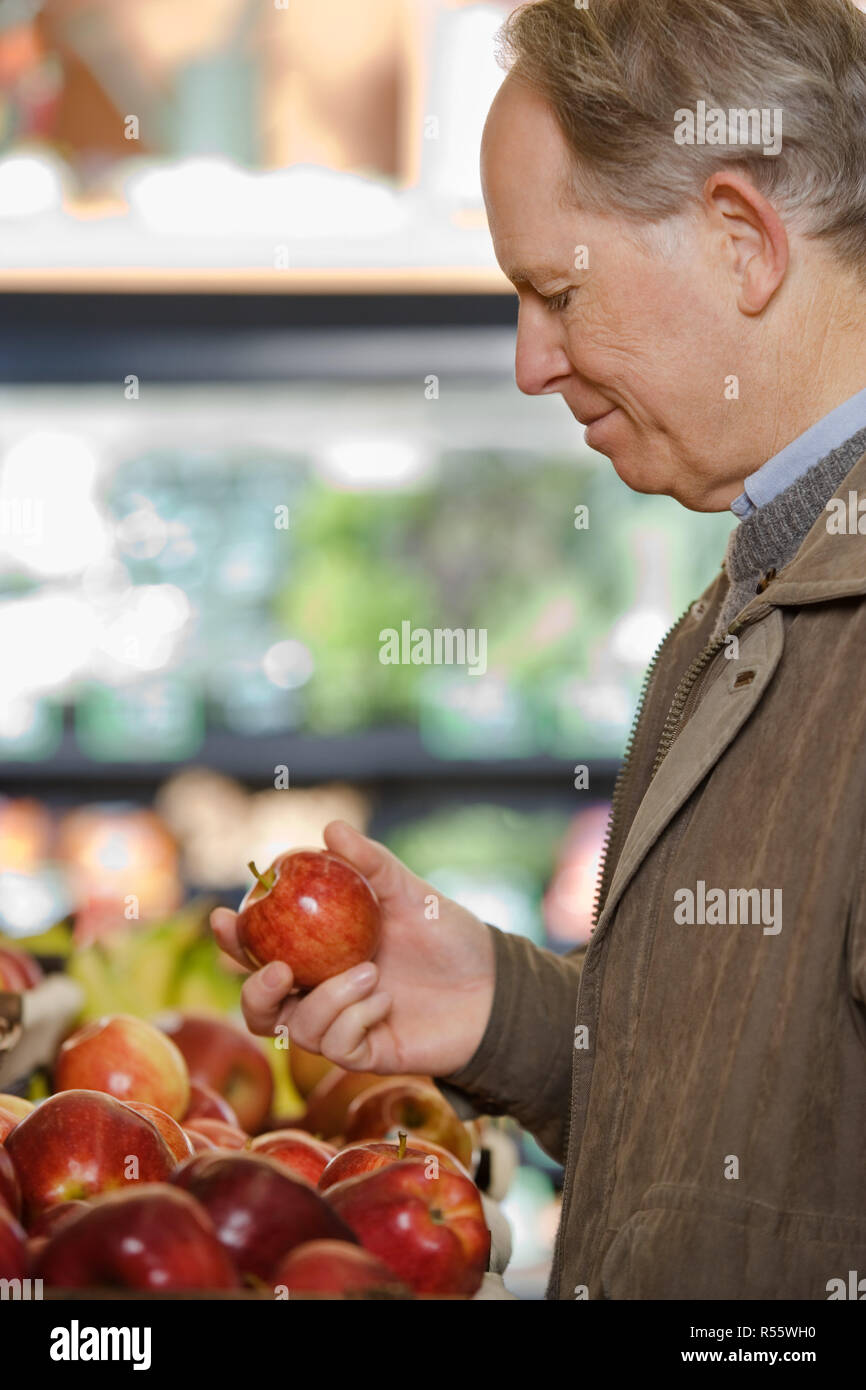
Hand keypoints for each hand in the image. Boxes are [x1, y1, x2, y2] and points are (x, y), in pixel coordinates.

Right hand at [210, 820, 495, 1078]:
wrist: (492, 986)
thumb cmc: (447, 935)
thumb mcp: (408, 893)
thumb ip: (370, 864)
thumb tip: (330, 829)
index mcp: (319, 953)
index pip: (259, 950)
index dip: (230, 940)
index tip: (223, 916)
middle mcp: (321, 993)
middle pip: (260, 1007)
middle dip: (255, 990)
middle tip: (278, 968)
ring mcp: (341, 1027)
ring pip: (296, 1028)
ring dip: (327, 1000)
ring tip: (371, 973)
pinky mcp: (363, 1056)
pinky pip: (335, 1046)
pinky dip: (355, 1019)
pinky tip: (386, 1002)